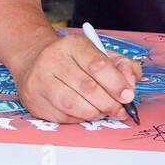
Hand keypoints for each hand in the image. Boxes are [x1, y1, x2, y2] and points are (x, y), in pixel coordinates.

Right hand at [12, 34, 142, 124]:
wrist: (34, 61)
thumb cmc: (74, 60)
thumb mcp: (100, 54)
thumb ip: (122, 66)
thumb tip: (130, 84)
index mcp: (72, 44)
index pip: (98, 65)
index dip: (117, 84)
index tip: (128, 96)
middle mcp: (52, 59)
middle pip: (87, 88)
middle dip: (109, 104)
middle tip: (120, 111)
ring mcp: (39, 80)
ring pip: (73, 105)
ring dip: (95, 113)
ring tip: (103, 112)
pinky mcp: (34, 100)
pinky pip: (62, 117)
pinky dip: (79, 119)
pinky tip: (85, 113)